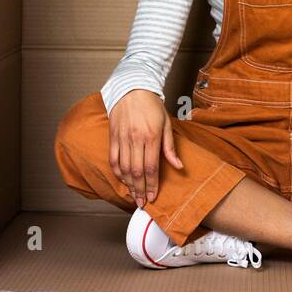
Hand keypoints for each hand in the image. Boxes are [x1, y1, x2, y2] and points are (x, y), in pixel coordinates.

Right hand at [108, 90, 182, 207]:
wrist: (132, 88)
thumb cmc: (152, 106)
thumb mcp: (166, 124)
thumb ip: (170, 147)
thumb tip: (178, 167)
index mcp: (151, 136)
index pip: (151, 167)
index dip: (152, 185)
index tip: (153, 198)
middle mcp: (135, 139)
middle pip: (137, 171)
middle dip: (140, 190)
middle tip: (142, 203)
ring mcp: (122, 138)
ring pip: (124, 168)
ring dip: (129, 184)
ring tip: (134, 195)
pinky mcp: (113, 136)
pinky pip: (113, 159)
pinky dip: (117, 173)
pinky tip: (123, 180)